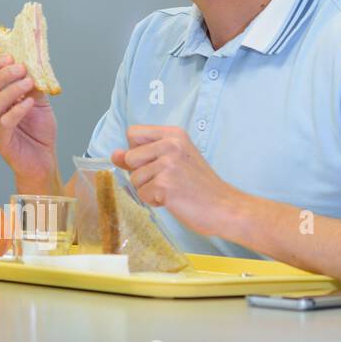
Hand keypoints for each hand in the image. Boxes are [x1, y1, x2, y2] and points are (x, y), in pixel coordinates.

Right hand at [0, 54, 57, 186]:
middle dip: (4, 75)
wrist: (42, 159)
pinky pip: (5, 122)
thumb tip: (34, 65)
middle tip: (22, 69)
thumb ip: (32, 84)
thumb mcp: (37, 100)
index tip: (10, 56)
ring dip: (12, 89)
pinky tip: (29, 103)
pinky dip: (18, 109)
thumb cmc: (36, 132)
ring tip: (29, 83)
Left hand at [111, 126, 245, 237]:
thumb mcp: (173, 161)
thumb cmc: (200, 186)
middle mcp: (170, 145)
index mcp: (173, 134)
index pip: (132, 133)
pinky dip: (155, 201)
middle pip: (130, 157)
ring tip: (173, 190)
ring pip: (134, 178)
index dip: (137, 150)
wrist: (226, 208)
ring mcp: (168, 164)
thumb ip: (143, 155)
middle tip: (168, 180)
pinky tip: (174, 200)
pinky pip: (142, 194)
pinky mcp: (165, 184)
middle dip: (142, 173)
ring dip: (149, 189)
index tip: (155, 162)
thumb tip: (114, 154)